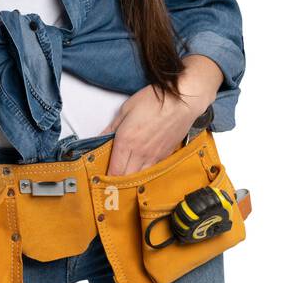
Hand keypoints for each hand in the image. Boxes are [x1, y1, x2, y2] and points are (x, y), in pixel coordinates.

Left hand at [99, 55, 223, 176]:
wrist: (182, 101)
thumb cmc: (155, 101)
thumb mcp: (126, 109)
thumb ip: (112, 127)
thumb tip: (100, 138)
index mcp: (126, 141)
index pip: (114, 170)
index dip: (107, 178)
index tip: (102, 178)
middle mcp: (140, 153)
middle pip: (126, 178)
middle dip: (118, 181)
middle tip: (112, 178)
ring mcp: (154, 156)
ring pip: (141, 177)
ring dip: (132, 178)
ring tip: (127, 176)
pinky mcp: (166, 155)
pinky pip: (153, 170)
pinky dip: (146, 173)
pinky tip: (142, 168)